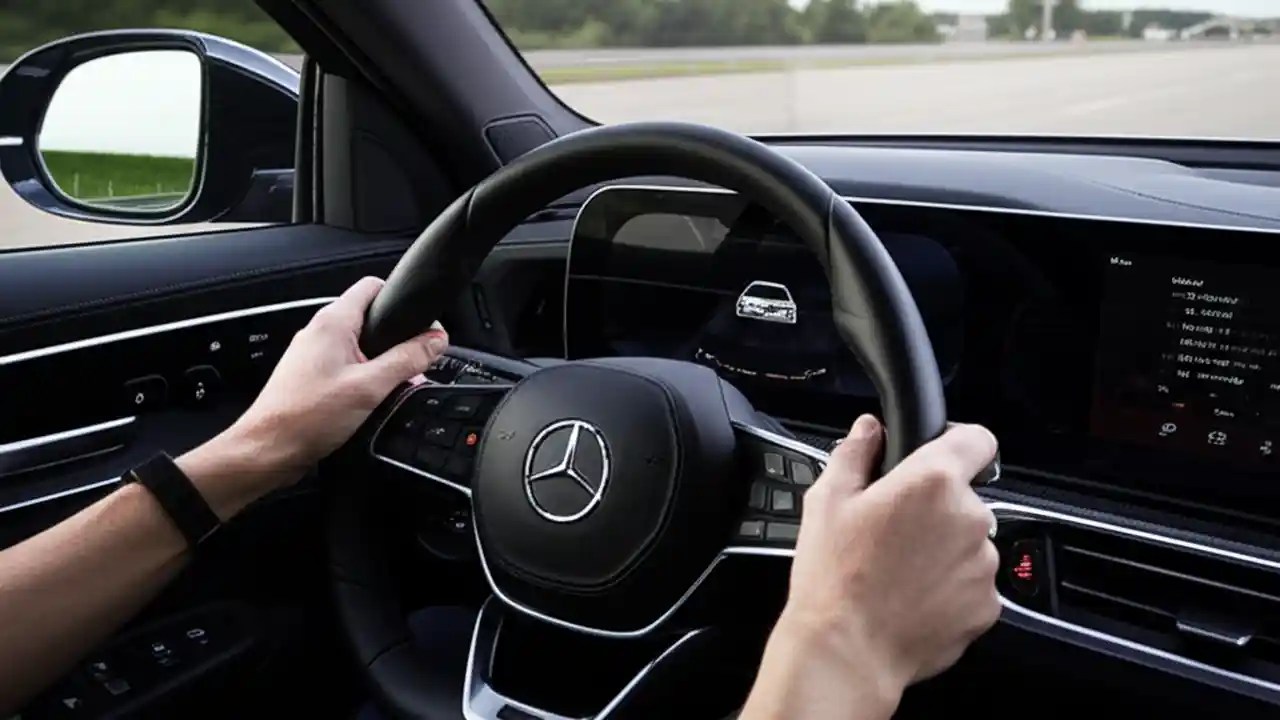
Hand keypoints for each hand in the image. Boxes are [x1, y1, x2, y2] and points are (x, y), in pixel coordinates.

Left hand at [178, 277, 448, 517]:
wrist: (268, 450)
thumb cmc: (306, 418)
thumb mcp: (370, 387)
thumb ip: (407, 360)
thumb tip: (436, 340)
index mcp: (333, 323)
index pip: (372, 287)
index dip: (401, 298)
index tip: (422, 322)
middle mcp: (320, 333)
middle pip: (370, 319)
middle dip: (397, 339)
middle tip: (415, 364)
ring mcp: (313, 354)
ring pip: (359, 346)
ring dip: (382, 363)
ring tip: (395, 387)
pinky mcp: (311, 376)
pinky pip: (347, 366)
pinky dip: (364, 378)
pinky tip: (372, 401)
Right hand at [741, 416, 998, 719]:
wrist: (846, 651)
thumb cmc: (833, 576)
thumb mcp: (827, 501)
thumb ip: (854, 454)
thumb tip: (869, 429)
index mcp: (932, 482)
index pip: (977, 440)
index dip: (957, 444)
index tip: (938, 457)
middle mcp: (969, 518)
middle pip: (966, 497)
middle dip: (937, 509)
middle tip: (894, 531)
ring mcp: (983, 565)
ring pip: (969, 543)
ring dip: (944, 550)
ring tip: (899, 571)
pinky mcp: (988, 605)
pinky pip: (973, 584)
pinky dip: (951, 588)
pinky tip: (913, 598)